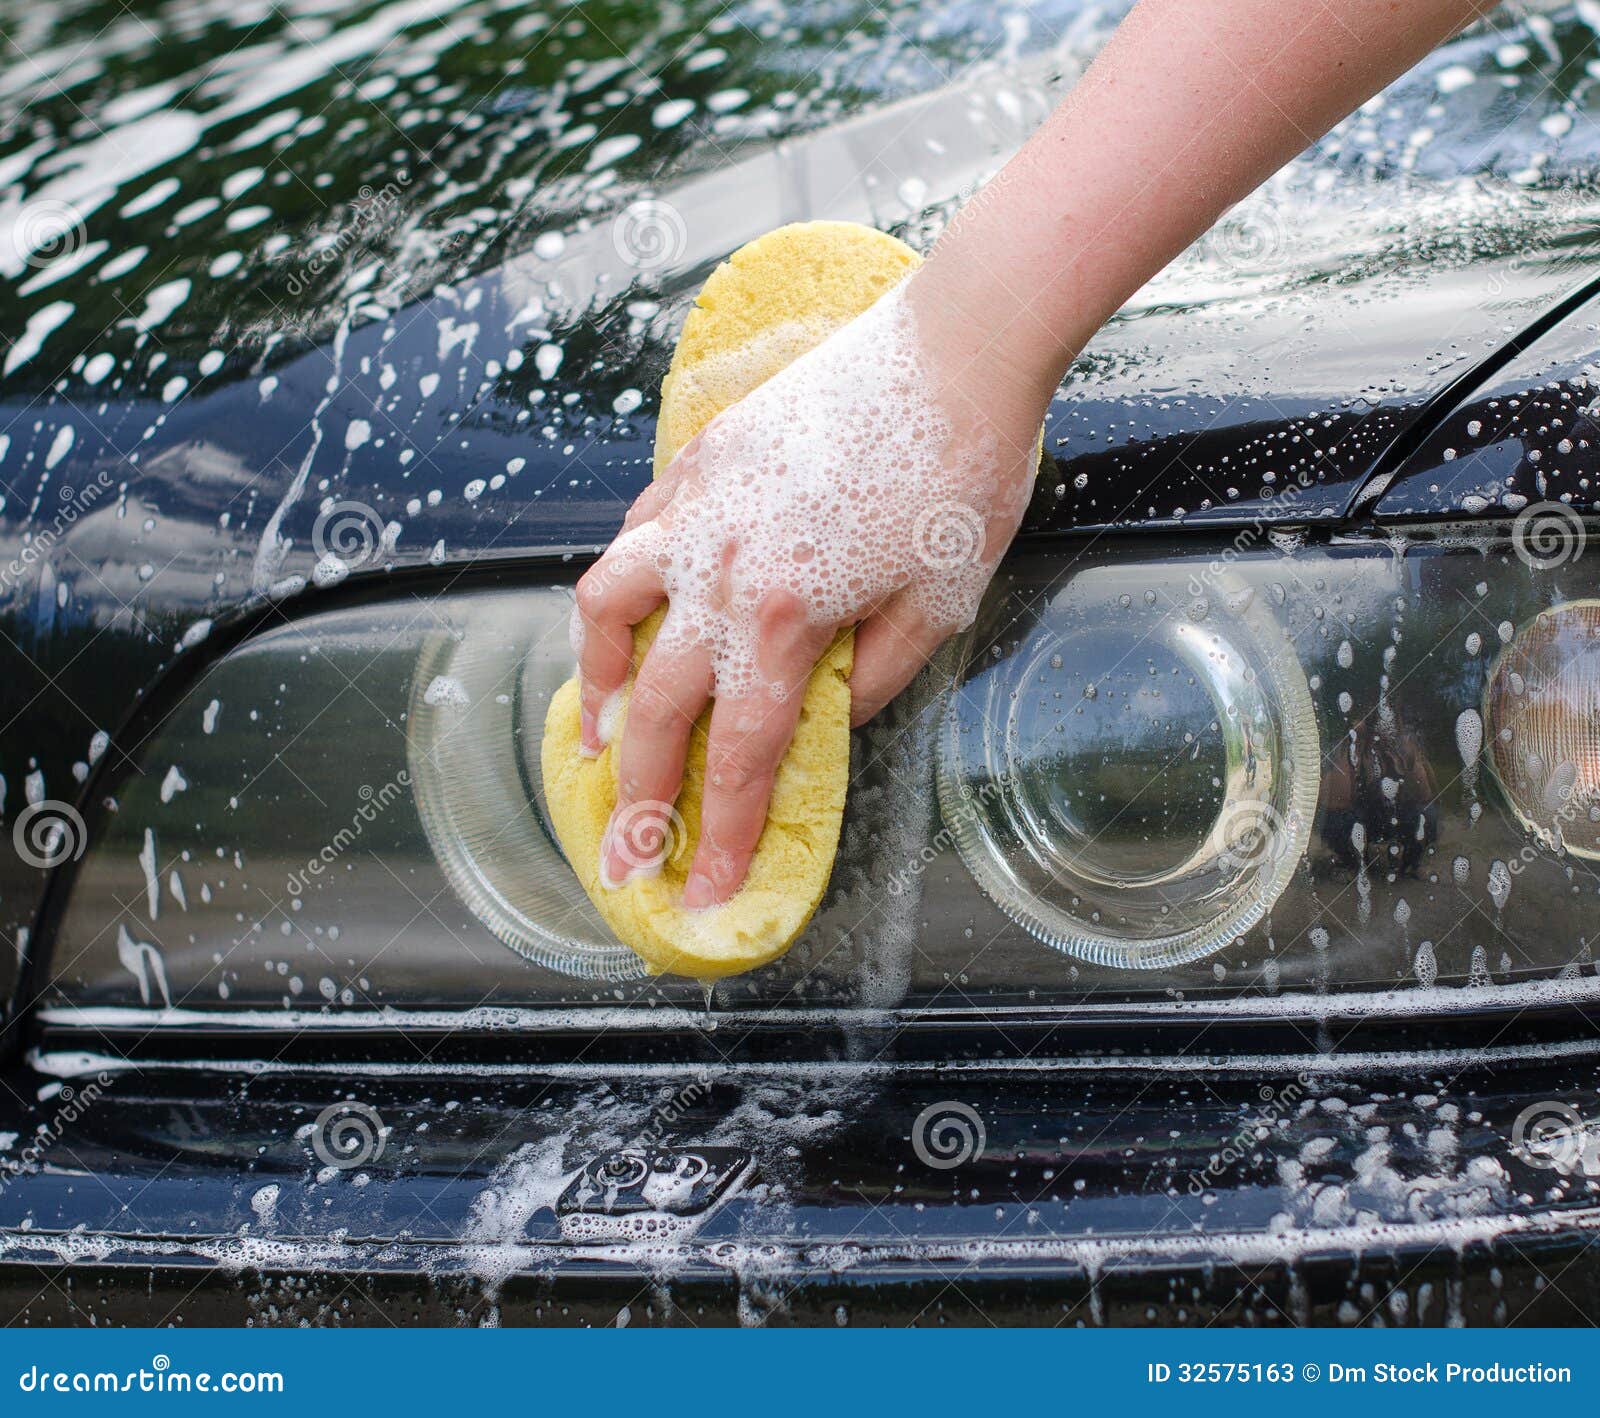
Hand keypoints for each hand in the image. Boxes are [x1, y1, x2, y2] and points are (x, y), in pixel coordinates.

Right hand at [573, 272, 1043, 908]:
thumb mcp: (939, 604)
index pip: (742, 755)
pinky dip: (623, 582)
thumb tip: (822, 720)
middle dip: (636, 793)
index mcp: (787, 617)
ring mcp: (699, 509)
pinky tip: (634, 605)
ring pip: (607, 606)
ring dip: (593, 678)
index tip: (701, 888)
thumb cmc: (962, 476)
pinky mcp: (701, 459)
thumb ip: (871, 680)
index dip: (720, 833)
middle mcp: (721, 569)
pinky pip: (635, 532)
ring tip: (596, 725)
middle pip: (655, 705)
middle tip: (623, 850)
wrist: (955, 349)